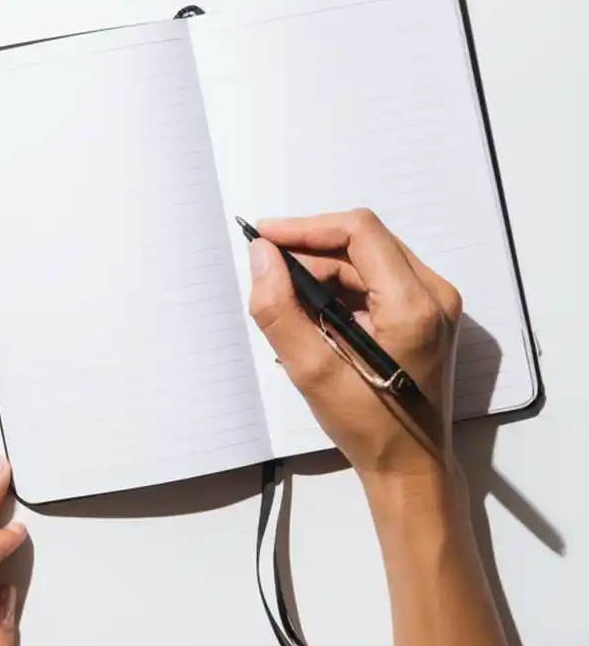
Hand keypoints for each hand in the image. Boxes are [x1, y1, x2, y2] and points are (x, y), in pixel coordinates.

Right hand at [247, 209, 462, 480]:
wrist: (410, 466)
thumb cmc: (367, 425)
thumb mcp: (312, 371)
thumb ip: (280, 310)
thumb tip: (261, 255)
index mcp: (414, 303)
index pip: (359, 232)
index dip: (306, 228)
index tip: (263, 238)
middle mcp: (434, 293)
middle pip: (363, 244)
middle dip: (309, 253)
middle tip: (267, 277)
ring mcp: (435, 304)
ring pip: (367, 261)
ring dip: (322, 273)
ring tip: (286, 305)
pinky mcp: (426, 316)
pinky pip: (376, 282)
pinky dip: (338, 290)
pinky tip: (312, 318)